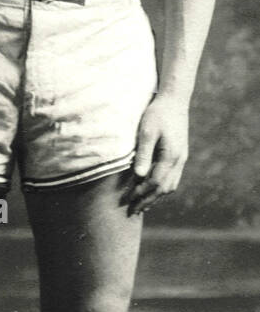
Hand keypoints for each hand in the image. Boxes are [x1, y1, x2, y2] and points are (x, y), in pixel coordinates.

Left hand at [122, 93, 188, 215]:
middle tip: (133, 211)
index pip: (156, 182)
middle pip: (164, 188)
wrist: (174, 100)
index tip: (129, 199)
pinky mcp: (180, 155)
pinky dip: (162, 188)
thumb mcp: (146, 131)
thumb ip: (143, 154)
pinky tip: (152, 190)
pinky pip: (173, 178)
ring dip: (156, 197)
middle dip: (148, 200)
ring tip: (142, 206)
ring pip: (171, 185)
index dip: (142, 193)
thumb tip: (138, 176)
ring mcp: (181, 158)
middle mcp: (179, 160)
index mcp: (171, 156)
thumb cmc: (157, 113)